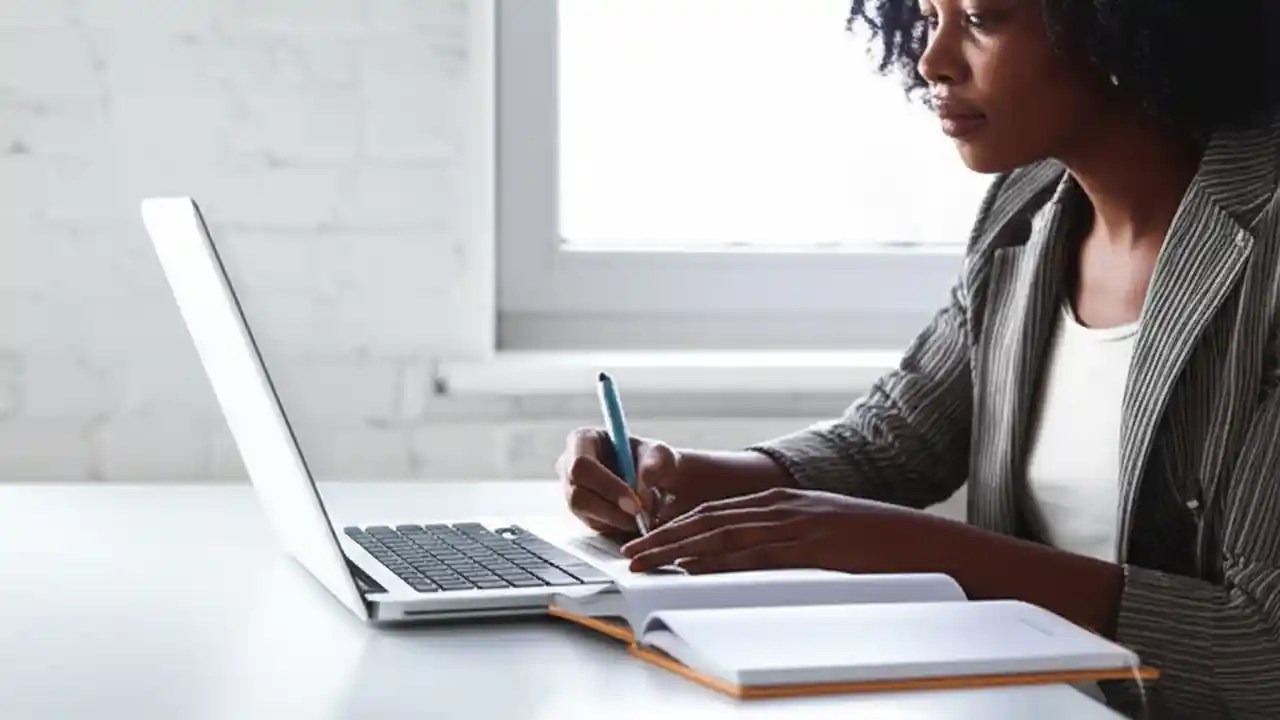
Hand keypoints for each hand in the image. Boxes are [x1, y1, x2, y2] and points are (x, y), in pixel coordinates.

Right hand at [555, 427, 682, 539]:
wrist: (658, 483)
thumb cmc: (655, 461)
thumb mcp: (662, 455)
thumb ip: (657, 461)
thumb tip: (644, 479)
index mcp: (583, 440)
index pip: (581, 465)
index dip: (605, 485)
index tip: (635, 501)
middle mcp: (569, 466)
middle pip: (577, 494)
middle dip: (611, 509)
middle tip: (641, 517)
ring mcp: (571, 491)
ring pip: (586, 514)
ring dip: (618, 519)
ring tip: (645, 517)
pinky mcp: (582, 513)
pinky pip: (595, 525)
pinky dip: (618, 526)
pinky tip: (637, 519)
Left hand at [620, 486, 952, 573]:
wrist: (919, 540)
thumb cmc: (872, 543)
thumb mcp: (820, 534)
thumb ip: (784, 541)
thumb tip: (751, 560)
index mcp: (779, 502)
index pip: (714, 512)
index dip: (675, 526)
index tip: (645, 541)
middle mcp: (780, 507)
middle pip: (707, 519)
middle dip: (663, 536)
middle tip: (629, 554)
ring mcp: (794, 523)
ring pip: (722, 534)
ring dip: (677, 549)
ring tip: (646, 562)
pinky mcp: (810, 545)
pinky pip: (757, 553)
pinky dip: (721, 561)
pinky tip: (695, 569)